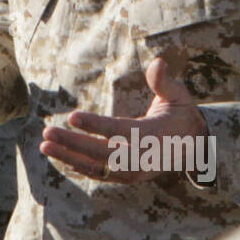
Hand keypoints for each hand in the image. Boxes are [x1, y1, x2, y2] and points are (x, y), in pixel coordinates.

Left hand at [40, 56, 209, 182]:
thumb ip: (164, 82)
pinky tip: (58, 155)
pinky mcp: (126, 177)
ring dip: (69, 156)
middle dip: (73, 143)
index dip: (95, 125)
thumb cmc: (181, 116)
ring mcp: (133, 171)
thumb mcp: (179, 97)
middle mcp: (141, 158)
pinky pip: (99, 174)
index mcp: (152, 135)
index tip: (72, 117)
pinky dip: (78, 166)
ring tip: (44, 145)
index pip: (119, 131)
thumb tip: (158, 61)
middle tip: (47, 133)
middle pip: (101, 153)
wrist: (195, 150)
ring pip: (96, 167)